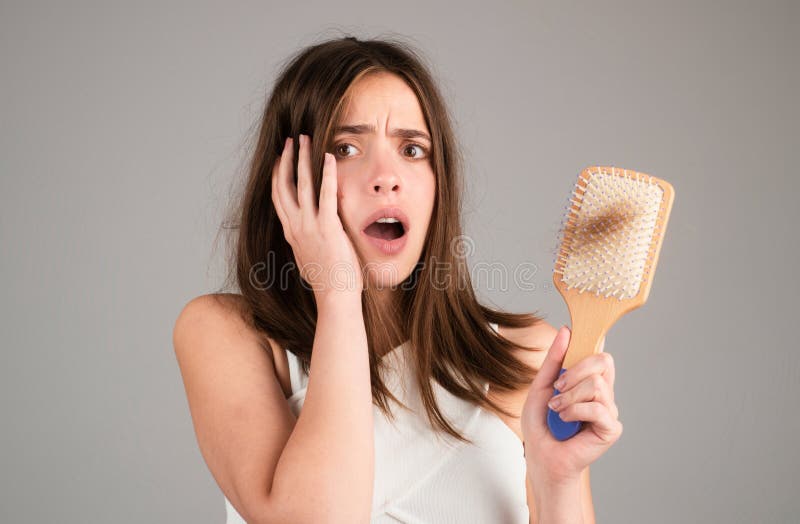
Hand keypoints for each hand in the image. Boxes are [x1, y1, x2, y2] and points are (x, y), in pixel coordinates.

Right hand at [271, 134, 363, 301]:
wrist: (335, 298)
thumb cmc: (328, 282)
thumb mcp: (310, 259)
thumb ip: (308, 244)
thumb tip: (310, 239)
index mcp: (291, 234)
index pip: (278, 198)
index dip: (277, 175)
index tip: (279, 159)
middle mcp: (295, 227)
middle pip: (283, 185)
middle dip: (285, 160)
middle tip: (290, 141)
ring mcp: (310, 227)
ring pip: (301, 184)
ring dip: (302, 159)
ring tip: (304, 139)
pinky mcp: (327, 228)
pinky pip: (326, 194)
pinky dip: (327, 174)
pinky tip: (329, 157)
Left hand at [520, 326, 622, 484]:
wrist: (541, 456)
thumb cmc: (541, 424)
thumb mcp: (541, 385)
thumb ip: (554, 360)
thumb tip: (566, 331)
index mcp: (589, 381)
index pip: (600, 354)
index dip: (592, 344)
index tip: (577, 336)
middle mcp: (603, 394)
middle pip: (604, 362)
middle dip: (575, 370)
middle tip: (558, 387)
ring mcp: (608, 410)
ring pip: (596, 384)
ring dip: (569, 397)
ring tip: (557, 409)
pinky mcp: (610, 428)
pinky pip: (597, 408)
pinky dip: (575, 411)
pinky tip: (565, 420)